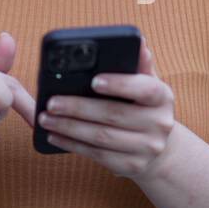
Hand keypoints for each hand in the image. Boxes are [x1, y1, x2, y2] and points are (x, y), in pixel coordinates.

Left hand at [37, 36, 175, 181]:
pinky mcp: (132, 166)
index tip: (94, 80)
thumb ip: (139, 64)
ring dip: (69, 127)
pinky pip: (97, 155)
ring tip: (46, 118)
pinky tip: (55, 136)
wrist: (160, 147)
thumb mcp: (146, 84)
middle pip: (114, 114)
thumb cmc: (143, 107)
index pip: (145, 89)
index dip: (120, 84)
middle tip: (51, 102)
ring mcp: (147, 148)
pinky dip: (73, 145)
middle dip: (78, 108)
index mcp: (162, 97)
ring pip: (102, 137)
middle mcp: (160, 124)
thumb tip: (138, 41)